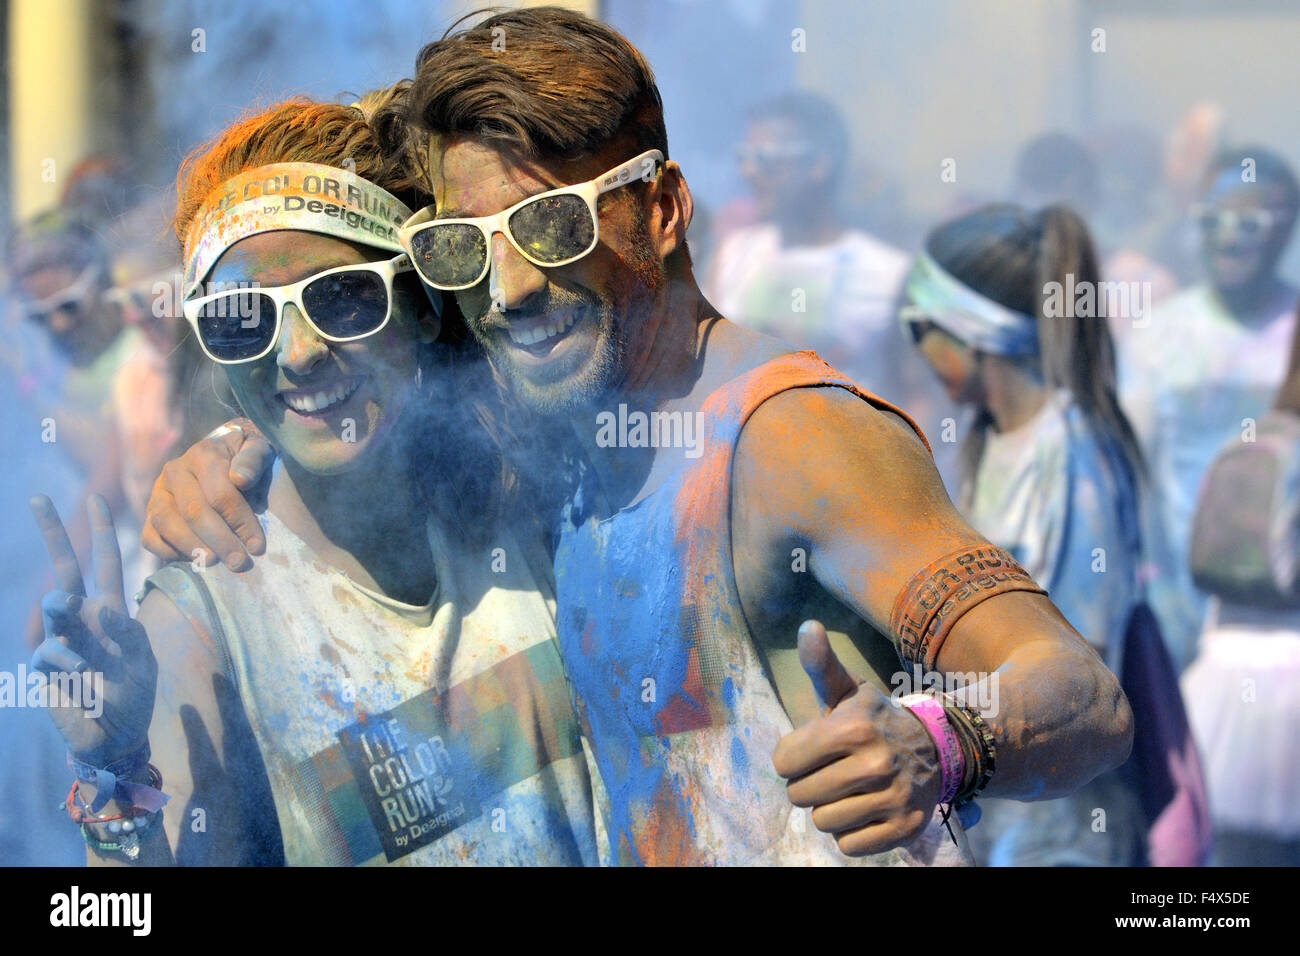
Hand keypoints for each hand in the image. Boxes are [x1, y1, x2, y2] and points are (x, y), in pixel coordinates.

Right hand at [29, 494, 156, 766]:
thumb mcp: (140, 659)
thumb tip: (101, 607)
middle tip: (38, 498)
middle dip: (54, 534)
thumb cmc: (132, 693)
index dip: (99, 533)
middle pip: (65, 569)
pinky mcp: (45, 666)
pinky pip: (53, 651)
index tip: (95, 499)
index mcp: (109, 611)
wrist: (115, 736)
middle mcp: (82, 619)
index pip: (103, 564)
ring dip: (64, 605)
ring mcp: (60, 639)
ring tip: (73, 614)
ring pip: (54, 604)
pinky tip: (85, 678)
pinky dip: (73, 664)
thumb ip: (125, 631)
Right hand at [142, 418, 274, 570]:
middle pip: (194, 511)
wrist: (227, 464)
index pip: (221, 494)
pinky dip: (167, 552)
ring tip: (214, 562)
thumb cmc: (248, 465)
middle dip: (220, 540)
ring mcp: (158, 492)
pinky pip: (149, 537)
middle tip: (238, 562)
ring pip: (166, 523)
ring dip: (192, 548)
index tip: (257, 545)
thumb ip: (253, 461)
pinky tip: (192, 560)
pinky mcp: (149, 512)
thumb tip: (240, 479)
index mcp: (204, 454)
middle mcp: (175, 470)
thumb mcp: (259, 453)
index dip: (240, 522)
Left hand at [771, 620, 942, 856]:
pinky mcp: (905, 829)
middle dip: (809, 784)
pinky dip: (853, 832)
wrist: (937, 748)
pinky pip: (850, 847)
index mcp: (853, 728)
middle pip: (800, 796)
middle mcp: (875, 764)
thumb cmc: (874, 719)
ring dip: (830, 809)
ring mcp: (893, 799)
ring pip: (823, 823)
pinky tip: (867, 808)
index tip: (813, 749)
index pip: (783, 764)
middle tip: (833, 770)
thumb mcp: (847, 690)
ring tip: (850, 789)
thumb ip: (820, 663)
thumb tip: (807, 626)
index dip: (792, 758)